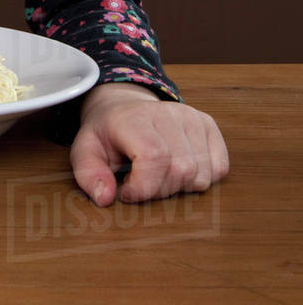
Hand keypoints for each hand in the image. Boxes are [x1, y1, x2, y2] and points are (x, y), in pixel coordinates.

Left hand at [69, 82, 229, 206]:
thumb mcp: (85, 150)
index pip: (155, 158)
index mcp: (134, 119)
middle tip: (141, 184)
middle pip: (180, 171)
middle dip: (159, 191)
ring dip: (180, 187)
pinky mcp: (208, 124)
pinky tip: (179, 170)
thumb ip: (88, 174)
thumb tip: (106, 197)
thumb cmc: (107, 133)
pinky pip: (219, 168)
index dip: (143, 187)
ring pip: (201, 175)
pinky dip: (201, 179)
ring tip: (159, 176)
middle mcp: (168, 113)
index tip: (127, 192)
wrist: (124, 106)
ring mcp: (192, 117)